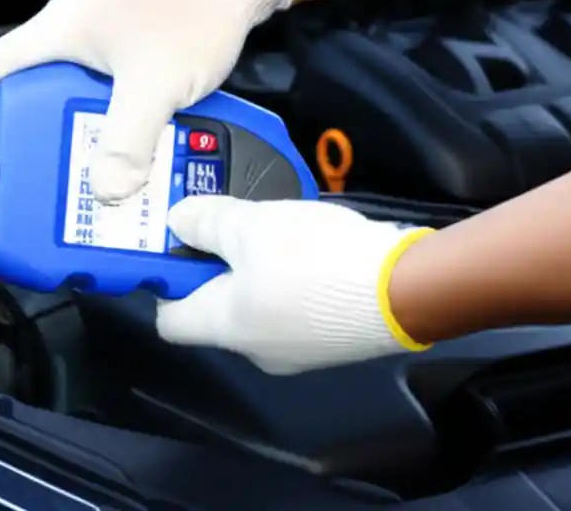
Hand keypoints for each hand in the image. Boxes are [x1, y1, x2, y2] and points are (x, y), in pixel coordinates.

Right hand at [0, 0, 299, 201]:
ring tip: (94, 167)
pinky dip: (111, 117)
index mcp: (60, 30)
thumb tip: (106, 193)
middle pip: (30, 89)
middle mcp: (72, 28)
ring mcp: (102, 32)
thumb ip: (129, 141)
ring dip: (80, 130)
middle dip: (34, 135)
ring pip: (71, 93)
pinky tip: (134, 142)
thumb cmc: (197, 6)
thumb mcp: (158, 85)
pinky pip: (104, 87)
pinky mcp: (130, 39)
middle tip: (44, 173)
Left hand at [157, 195, 432, 374]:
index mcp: (226, 329)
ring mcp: (299, 349)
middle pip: (213, 310)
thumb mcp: (252, 226)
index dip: (163, 282)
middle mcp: (257, 350)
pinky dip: (291, 277)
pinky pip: (294, 306)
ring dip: (256, 267)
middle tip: (220, 221)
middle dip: (213, 265)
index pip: (169, 320)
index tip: (171, 245)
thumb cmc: (316, 261)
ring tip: (268, 226)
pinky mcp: (333, 339)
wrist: (407, 288)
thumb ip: (208, 222)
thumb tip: (177, 222)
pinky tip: (308, 246)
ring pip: (258, 305)